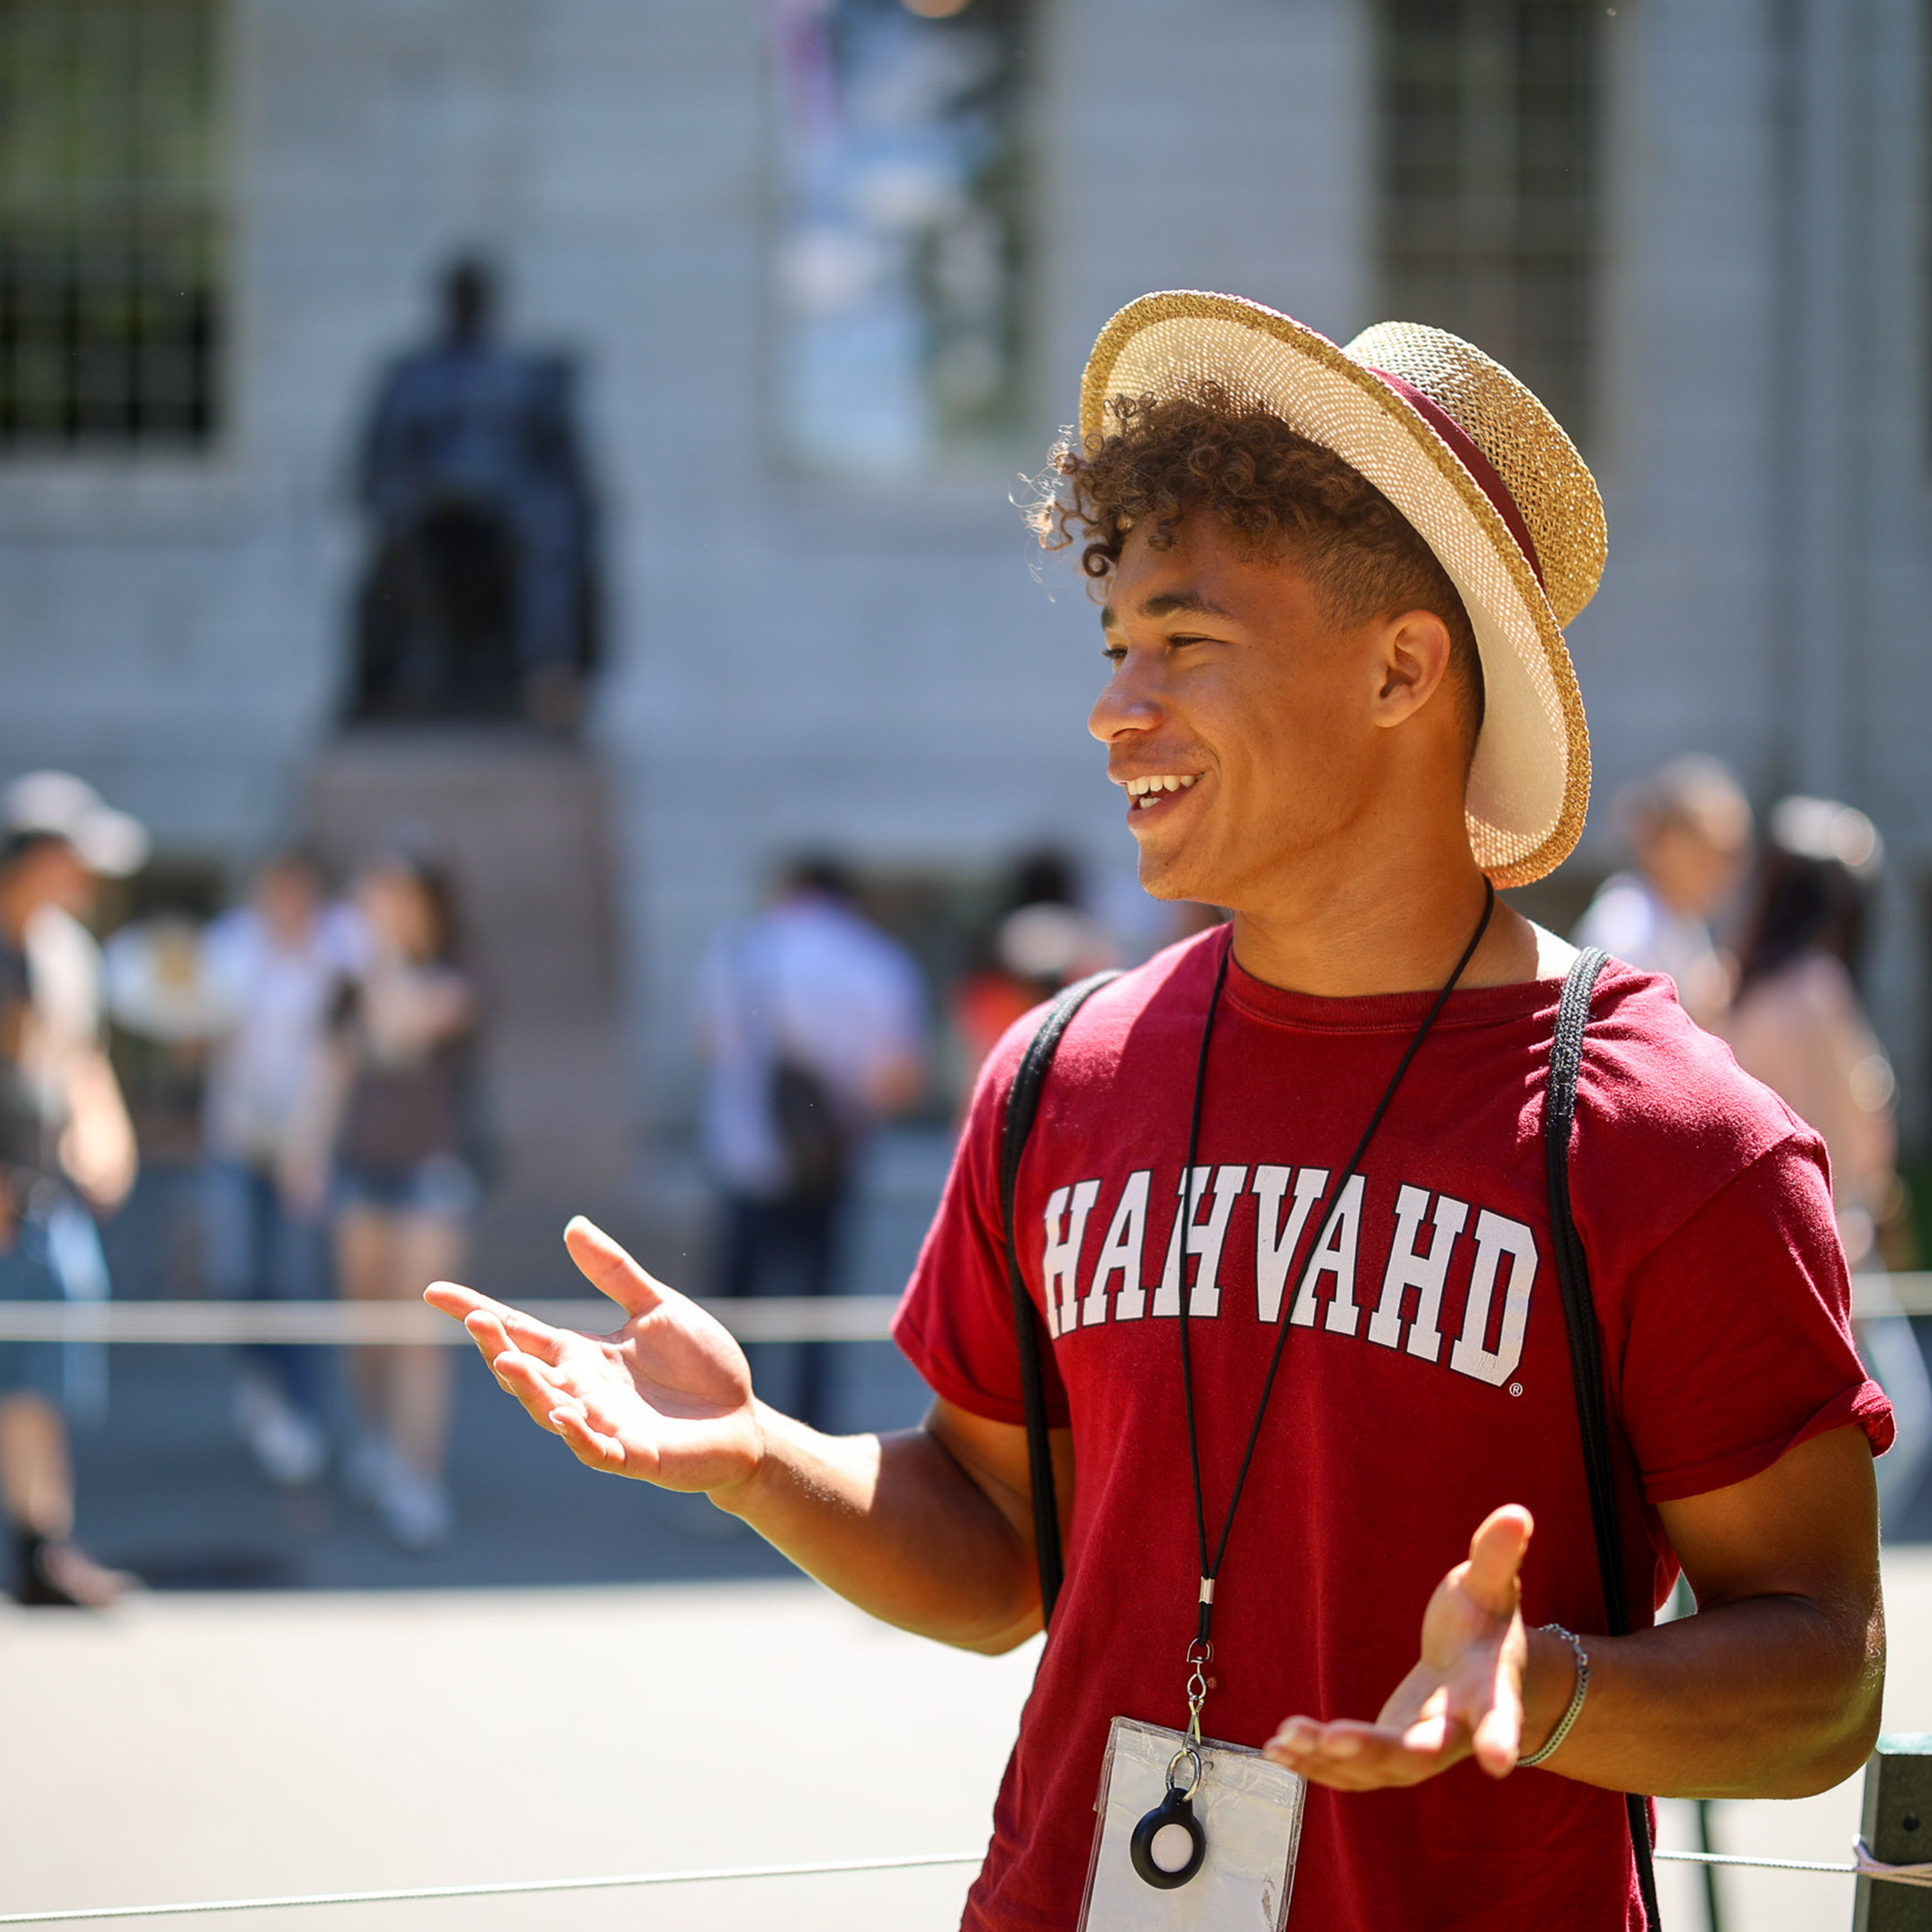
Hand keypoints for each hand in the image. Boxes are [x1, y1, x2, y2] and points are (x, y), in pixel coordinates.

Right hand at [424, 1217, 763, 1494]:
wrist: (742, 1420)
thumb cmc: (698, 1367)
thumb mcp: (656, 1309)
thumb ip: (615, 1273)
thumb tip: (572, 1225)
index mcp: (582, 1354)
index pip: (519, 1330)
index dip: (476, 1313)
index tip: (433, 1292)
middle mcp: (581, 1390)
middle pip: (525, 1371)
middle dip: (498, 1348)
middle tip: (477, 1321)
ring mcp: (603, 1425)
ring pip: (551, 1410)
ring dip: (530, 1390)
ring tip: (508, 1362)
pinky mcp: (634, 1455)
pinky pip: (597, 1449)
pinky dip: (579, 1436)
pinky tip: (566, 1417)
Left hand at [1264, 1505, 1540, 1788]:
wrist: (1480, 1672)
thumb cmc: (1483, 1622)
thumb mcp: (1491, 1587)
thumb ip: (1497, 1556)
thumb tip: (1516, 1513)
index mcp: (1489, 1691)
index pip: (1499, 1714)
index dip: (1500, 1736)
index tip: (1497, 1762)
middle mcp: (1455, 1733)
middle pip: (1420, 1753)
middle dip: (1378, 1749)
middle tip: (1335, 1737)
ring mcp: (1419, 1753)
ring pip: (1376, 1771)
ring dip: (1330, 1761)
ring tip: (1285, 1739)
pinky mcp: (1388, 1758)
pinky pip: (1353, 1772)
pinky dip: (1317, 1767)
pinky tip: (1277, 1750)